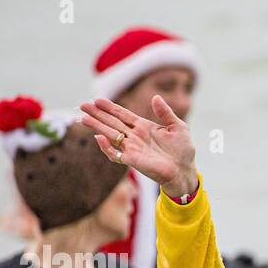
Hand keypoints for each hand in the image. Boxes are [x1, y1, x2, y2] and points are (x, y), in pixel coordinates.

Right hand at [79, 95, 197, 197]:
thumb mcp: (178, 127)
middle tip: (83, 105)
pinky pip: (115, 154)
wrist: (184, 170)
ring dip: (96, 127)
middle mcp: (134, 136)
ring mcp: (132, 148)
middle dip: (97, 114)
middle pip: (112, 122)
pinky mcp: (132, 160)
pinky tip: (99, 137)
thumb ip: (165, 112)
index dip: (110, 107)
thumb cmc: (183, 150)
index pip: (122, 114)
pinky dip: (106, 147)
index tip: (97, 100)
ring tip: (83, 118)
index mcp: (143, 126)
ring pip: (110, 135)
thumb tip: (155, 97)